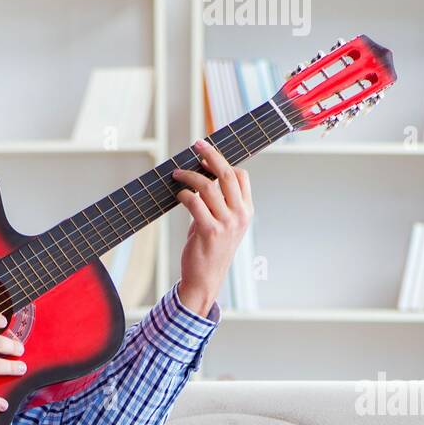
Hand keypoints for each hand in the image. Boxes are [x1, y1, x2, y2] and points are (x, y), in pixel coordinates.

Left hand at [171, 137, 253, 316]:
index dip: (224, 161)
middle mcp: (240, 215)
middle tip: (197, 145)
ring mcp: (226, 224)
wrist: (205, 279)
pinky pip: (194, 203)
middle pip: (227, 174)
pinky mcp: (209, 231)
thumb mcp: (222, 223)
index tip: (207, 154)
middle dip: (211, 155)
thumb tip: (204, 175)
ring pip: (208, 186)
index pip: (241, 176)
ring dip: (190, 176)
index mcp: (246, 211)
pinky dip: (184, 195)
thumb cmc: (210, 249)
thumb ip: (219, 202)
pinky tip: (178, 194)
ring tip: (177, 174)